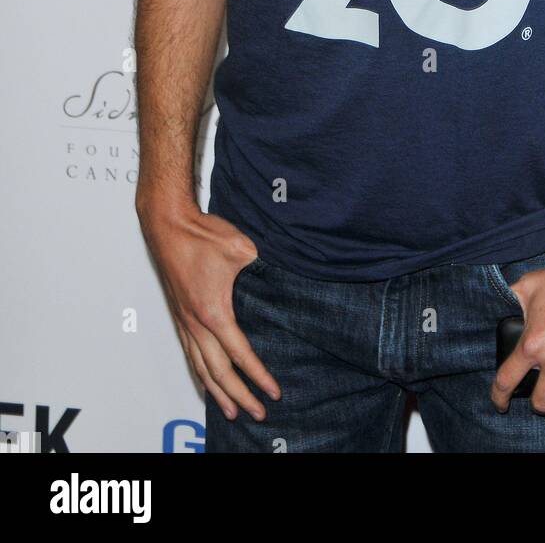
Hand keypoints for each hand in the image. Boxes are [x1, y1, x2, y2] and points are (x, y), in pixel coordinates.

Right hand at [137, 202, 280, 420]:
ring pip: (200, 367)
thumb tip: (281, 279)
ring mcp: (184, 321)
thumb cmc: (202, 234)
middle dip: (240, 396)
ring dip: (217, 393)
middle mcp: (196, 323)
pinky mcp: (178, 315)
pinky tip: (205, 382)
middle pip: (219, 372)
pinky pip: (189, 354)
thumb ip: (262, 268)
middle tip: (258, 414)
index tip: (273, 392)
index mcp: (214, 311)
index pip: (240, 354)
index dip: (258, 376)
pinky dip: (200, 374)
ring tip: (231, 411)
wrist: (167, 225)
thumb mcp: (242, 248)